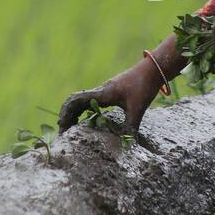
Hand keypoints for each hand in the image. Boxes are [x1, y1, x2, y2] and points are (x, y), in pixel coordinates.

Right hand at [58, 37, 183, 137]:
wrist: (152, 69)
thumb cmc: (144, 86)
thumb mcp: (137, 109)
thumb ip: (131, 127)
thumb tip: (128, 145)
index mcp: (102, 93)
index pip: (76, 101)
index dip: (67, 112)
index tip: (62, 126)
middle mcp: (100, 91)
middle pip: (75, 101)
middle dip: (67, 115)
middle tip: (62, 132)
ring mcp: (104, 91)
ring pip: (82, 100)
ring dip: (74, 112)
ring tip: (69, 127)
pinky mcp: (110, 92)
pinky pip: (90, 100)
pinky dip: (83, 109)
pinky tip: (85, 120)